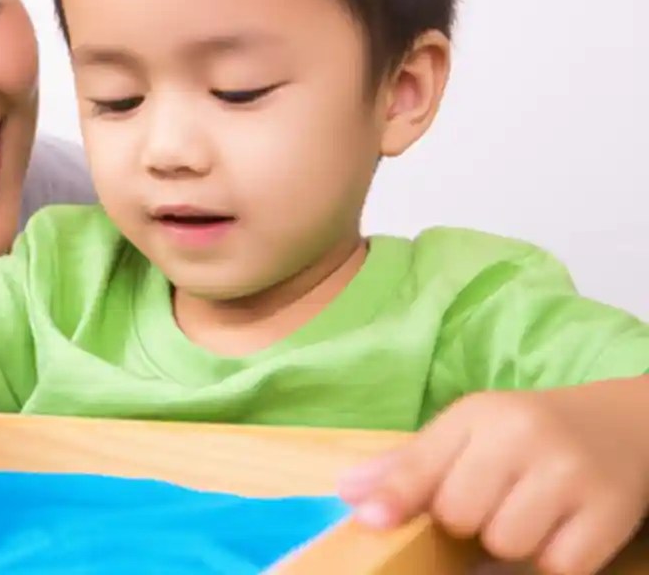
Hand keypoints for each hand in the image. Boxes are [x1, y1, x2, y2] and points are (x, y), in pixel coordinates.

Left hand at [338, 390, 648, 574]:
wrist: (622, 423)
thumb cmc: (527, 432)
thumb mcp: (469, 431)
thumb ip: (411, 464)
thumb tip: (350, 494)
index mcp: (478, 413)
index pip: (423, 462)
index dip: (395, 498)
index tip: (371, 523)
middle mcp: (523, 435)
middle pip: (459, 513)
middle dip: (464, 523)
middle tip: (488, 505)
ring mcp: (570, 473)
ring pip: (505, 544)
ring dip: (507, 545)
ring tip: (523, 516)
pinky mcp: (610, 512)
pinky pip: (556, 567)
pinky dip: (548, 563)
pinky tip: (554, 534)